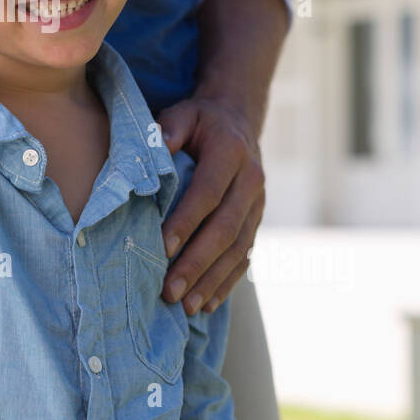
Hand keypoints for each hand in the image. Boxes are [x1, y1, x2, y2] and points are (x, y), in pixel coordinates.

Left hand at [154, 94, 264, 315]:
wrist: (238, 120)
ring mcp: (258, 205)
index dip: (186, 222)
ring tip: (186, 306)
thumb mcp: (184, 113)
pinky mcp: (257, 221)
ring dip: (212, 281)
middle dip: (196, 263)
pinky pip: (245, 256)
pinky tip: (207, 304)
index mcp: (231, 153)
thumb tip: (160, 145)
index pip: (208, 193)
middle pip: (225, 229)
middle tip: (169, 291)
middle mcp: (251, 181)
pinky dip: (227, 282)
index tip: (162, 249)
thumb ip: (170, 128)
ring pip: (238, 249)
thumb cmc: (200, 121)